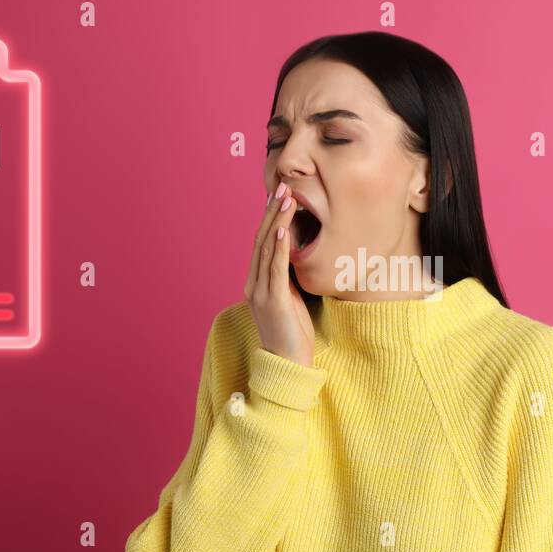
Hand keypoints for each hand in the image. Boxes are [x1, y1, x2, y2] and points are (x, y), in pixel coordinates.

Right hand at [245, 182, 314, 366]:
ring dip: (277, 221)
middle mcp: (253, 284)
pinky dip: (279, 247)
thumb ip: (289, 278)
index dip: (270, 218)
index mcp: (256, 282)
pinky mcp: (272, 301)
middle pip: (261, 240)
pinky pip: (275, 269)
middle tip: (282, 186)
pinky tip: (284, 230)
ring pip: (267, 249)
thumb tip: (299, 255)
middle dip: (272, 212)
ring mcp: (260, 292)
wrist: (288, 364)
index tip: (279, 196)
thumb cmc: (294, 333)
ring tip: (286, 199)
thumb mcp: (291, 299)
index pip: (261, 243)